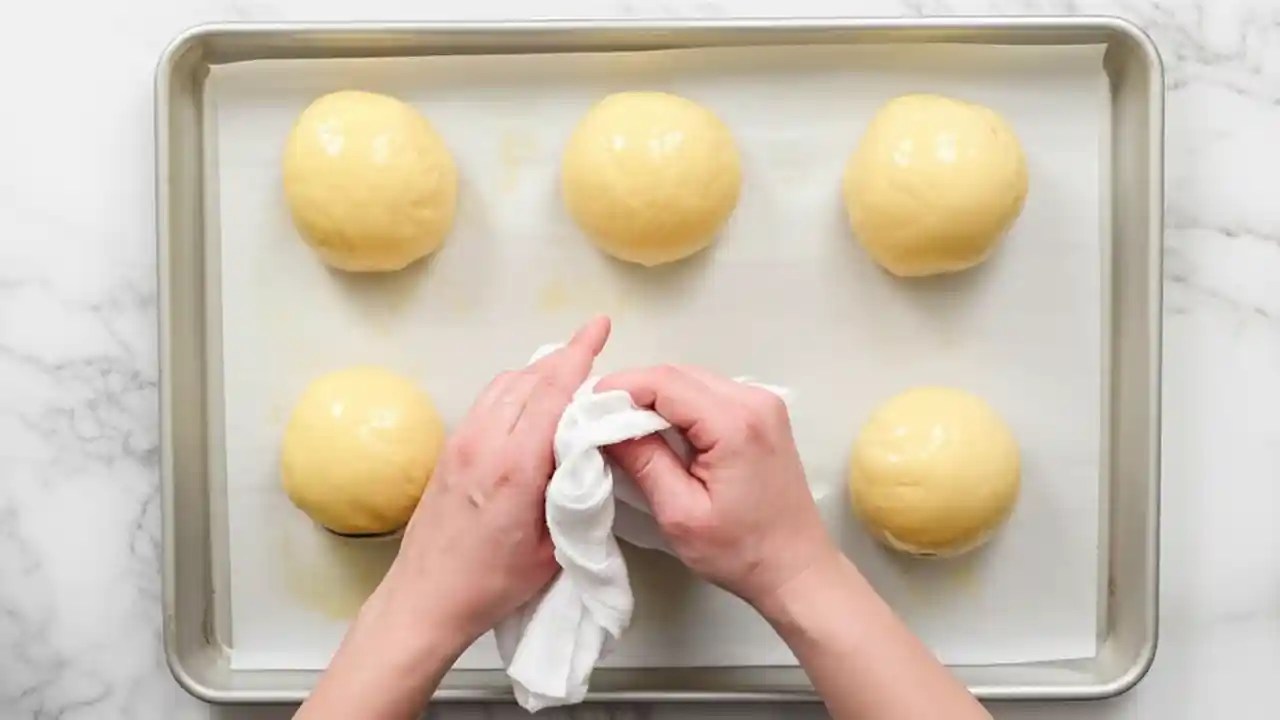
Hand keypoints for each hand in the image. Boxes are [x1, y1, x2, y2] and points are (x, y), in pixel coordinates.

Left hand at [377, 316, 611, 647]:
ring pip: (504, 386)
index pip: (552, 391)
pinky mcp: (448, 451)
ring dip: (537, 373)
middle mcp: (483, 443)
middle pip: (528, 379)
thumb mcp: (552, 547)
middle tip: (593, 352)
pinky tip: (531, 403)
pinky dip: (515, 390)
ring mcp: (460, 443)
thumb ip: (574, 494)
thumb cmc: (490, 584)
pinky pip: (488, 402)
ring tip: (566, 375)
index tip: (598, 327)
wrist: (426, 599)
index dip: (579, 354)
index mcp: (514, 466)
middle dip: (564, 359)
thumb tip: (595, 456)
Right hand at [597, 365, 837, 609]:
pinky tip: (658, 431)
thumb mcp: (680, 513)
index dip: (620, 388)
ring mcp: (763, 404)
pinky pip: (709, 394)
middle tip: (597, 419)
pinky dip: (678, 406)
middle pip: (678, 374)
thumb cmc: (740, 551)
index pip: (664, 382)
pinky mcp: (763, 415)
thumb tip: (603, 426)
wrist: (796, 568)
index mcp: (735, 423)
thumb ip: (643, 462)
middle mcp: (754, 400)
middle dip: (633, 391)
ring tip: (621, 426)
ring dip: (655, 398)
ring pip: (692, 380)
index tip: (586, 409)